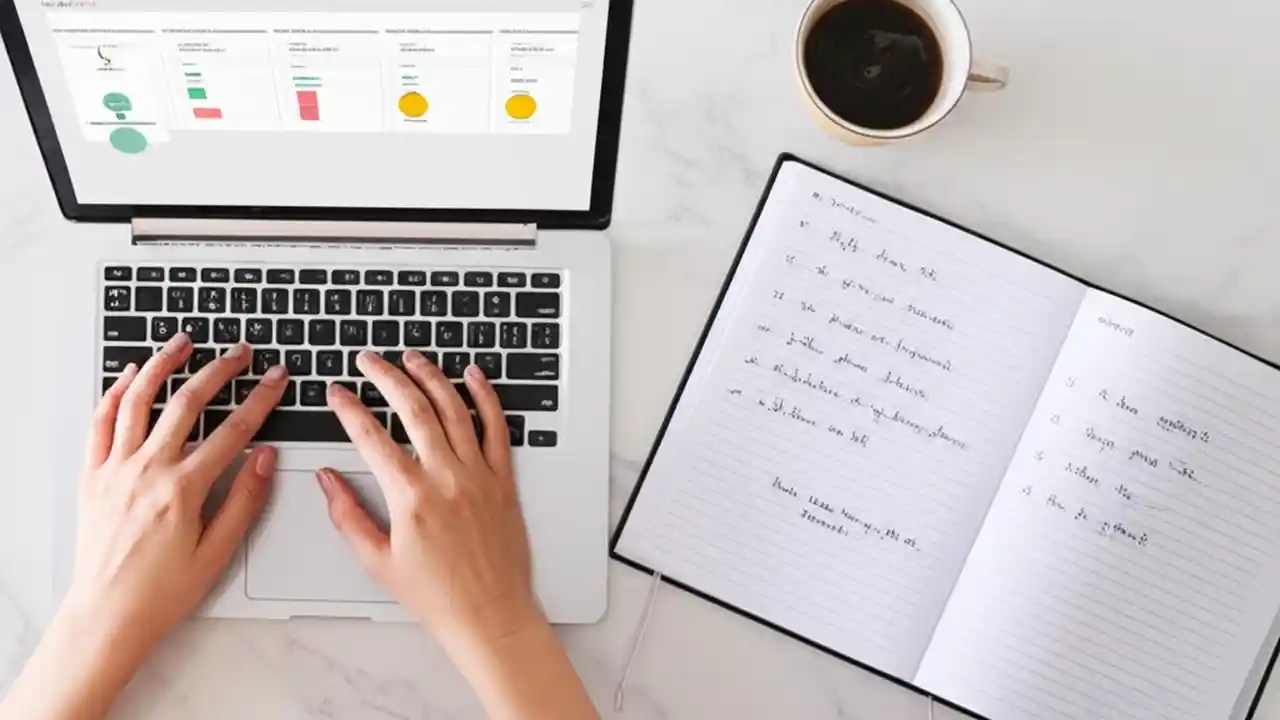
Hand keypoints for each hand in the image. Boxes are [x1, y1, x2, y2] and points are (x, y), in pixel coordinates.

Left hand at [1, 333, 286, 719]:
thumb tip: (264, 457)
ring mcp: (115, 469)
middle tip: (240, 352)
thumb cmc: (161, 592)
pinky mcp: (92, 476)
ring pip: (139, 400)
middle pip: (188, 403)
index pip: (233, 430)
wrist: (106, 615)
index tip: (276, 378)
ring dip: (163, 365)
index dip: (261, 399)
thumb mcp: (218, 551)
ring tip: (182, 342)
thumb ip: (245, 499)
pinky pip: (101, 422)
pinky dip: (115, 394)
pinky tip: (129, 377)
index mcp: (183, 489)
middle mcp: (147, 471)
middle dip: (220, 370)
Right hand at [320, 350, 536, 647]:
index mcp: (410, 497)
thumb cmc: (436, 596)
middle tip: (369, 360)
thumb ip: (347, 515)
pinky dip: (486, 397)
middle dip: (386, 376)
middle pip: (413, 409)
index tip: (336, 392)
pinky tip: (474, 376)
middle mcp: (446, 478)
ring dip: (431, 376)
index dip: (349, 408)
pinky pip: (497, 428)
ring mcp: (479, 475)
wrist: (489, 615)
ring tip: (412, 358)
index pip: (371, 437)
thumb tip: (327, 480)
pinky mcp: (504, 479)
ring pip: (454, 409)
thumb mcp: (377, 561)